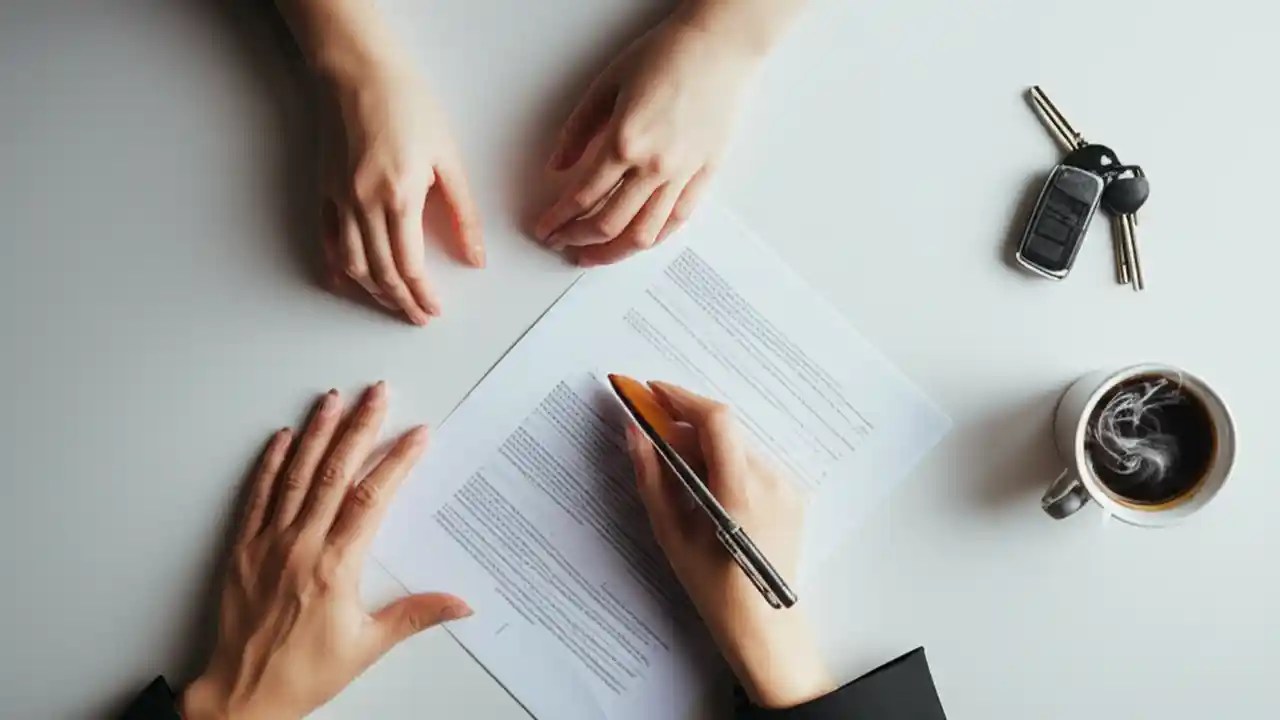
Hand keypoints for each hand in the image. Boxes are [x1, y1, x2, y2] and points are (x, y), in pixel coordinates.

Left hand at [181, 384, 471, 719]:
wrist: (242, 696)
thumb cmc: (302, 673)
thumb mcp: (367, 646)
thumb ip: (416, 615)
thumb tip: (461, 603)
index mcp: (335, 566)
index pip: (372, 498)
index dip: (396, 461)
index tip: (416, 435)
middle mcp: (300, 546)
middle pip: (336, 473)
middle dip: (360, 428)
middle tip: (377, 394)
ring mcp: (268, 543)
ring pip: (297, 475)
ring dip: (317, 433)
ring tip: (332, 400)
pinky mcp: (242, 549)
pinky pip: (258, 496)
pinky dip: (270, 464)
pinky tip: (282, 439)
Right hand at [320, 62, 482, 324]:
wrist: (357, 71)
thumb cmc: (407, 104)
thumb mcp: (448, 157)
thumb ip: (463, 213)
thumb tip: (475, 257)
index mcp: (399, 197)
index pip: (410, 266)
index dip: (423, 295)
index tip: (434, 310)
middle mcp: (363, 204)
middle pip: (381, 273)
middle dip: (402, 302)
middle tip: (419, 316)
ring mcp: (338, 199)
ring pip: (352, 264)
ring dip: (373, 292)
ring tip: (393, 303)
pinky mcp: (323, 189)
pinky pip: (327, 241)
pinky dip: (338, 268)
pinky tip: (349, 282)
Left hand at [533, 13, 760, 266]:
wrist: (721, 45)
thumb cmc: (667, 55)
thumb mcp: (607, 85)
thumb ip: (578, 131)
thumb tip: (558, 166)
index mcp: (624, 142)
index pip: (581, 197)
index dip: (558, 219)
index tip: (545, 229)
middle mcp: (654, 166)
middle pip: (608, 224)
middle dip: (578, 239)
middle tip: (562, 243)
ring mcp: (683, 174)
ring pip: (644, 233)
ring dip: (613, 253)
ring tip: (594, 256)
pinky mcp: (706, 174)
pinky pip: (677, 220)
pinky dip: (653, 237)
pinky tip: (636, 242)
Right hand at [625, 381, 833, 709]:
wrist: (764, 623)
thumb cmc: (712, 586)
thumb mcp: (670, 532)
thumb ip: (651, 476)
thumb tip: (635, 432)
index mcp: (740, 488)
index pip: (715, 419)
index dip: (681, 398)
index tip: (651, 392)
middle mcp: (770, 479)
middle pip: (724, 430)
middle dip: (686, 424)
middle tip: (654, 435)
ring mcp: (786, 485)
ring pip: (737, 445)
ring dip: (706, 446)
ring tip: (681, 474)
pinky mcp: (793, 493)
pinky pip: (752, 463)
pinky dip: (726, 463)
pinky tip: (710, 491)